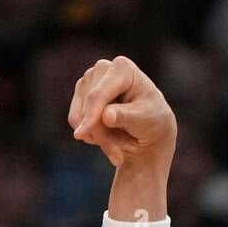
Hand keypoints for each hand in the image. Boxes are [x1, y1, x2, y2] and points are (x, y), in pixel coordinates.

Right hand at [68, 55, 176, 170]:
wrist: (149, 126)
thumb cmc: (151, 120)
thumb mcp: (144, 120)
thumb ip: (126, 117)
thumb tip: (106, 116)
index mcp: (122, 68)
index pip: (99, 94)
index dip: (90, 115)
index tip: (80, 135)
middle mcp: (102, 68)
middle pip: (88, 107)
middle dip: (101, 135)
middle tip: (118, 158)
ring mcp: (89, 79)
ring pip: (79, 117)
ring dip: (99, 138)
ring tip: (119, 145)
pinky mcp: (81, 93)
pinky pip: (76, 121)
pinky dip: (91, 135)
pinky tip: (108, 135)